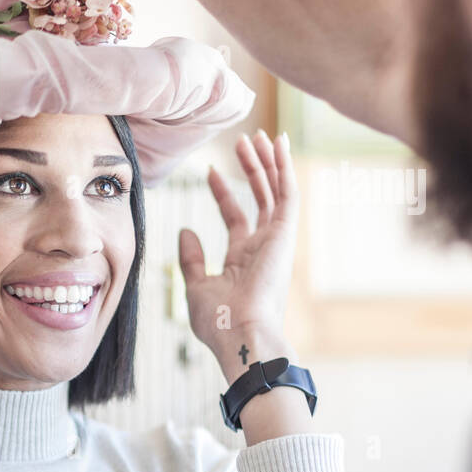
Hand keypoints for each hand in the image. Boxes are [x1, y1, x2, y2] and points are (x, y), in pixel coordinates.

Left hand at [178, 130, 299, 382]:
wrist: (238, 335)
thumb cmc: (218, 322)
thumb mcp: (195, 286)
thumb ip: (191, 259)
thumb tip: (185, 230)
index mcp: (243, 259)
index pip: (236, 217)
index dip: (224, 192)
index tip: (209, 171)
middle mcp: (263, 247)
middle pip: (260, 198)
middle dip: (252, 169)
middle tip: (242, 142)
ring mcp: (276, 240)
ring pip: (275, 191)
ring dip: (267, 162)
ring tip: (256, 136)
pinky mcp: (285, 234)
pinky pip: (287, 193)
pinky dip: (283, 168)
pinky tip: (276, 144)